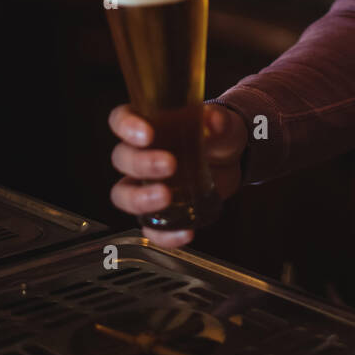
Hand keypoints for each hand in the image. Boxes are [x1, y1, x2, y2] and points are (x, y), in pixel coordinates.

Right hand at [108, 103, 248, 248]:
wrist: (233, 159)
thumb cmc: (217, 134)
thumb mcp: (223, 123)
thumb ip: (219, 120)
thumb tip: (213, 120)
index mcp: (149, 124)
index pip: (121, 119)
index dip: (126, 126)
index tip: (146, 134)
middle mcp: (141, 154)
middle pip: (122, 158)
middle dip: (141, 163)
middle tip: (169, 164)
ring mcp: (147, 185)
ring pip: (123, 195)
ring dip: (139, 199)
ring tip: (166, 198)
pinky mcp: (160, 211)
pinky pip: (151, 228)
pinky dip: (163, 235)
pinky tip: (185, 231)